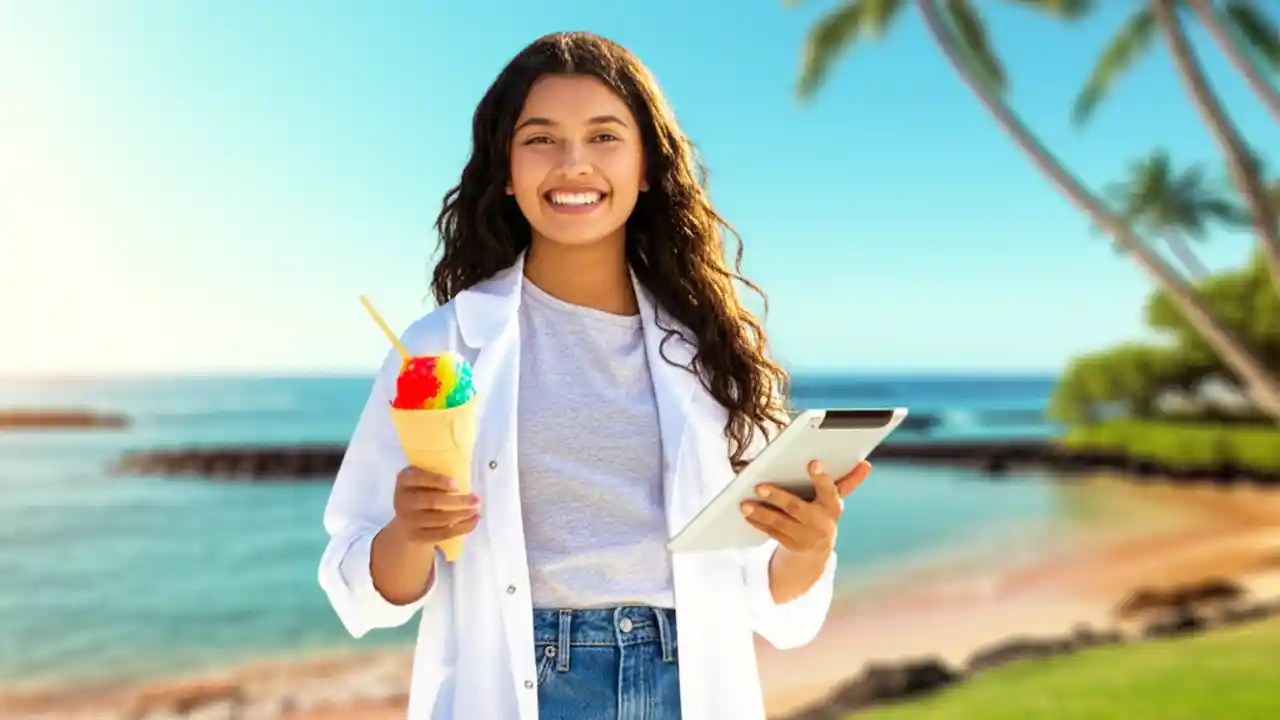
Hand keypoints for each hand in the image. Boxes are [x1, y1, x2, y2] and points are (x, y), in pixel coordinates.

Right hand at [391, 466, 480, 544]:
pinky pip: (442, 533)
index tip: (457, 484)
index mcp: (404, 479)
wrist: (406, 520)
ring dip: (462, 515)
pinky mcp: (417, 536)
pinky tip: (473, 522)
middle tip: (476, 499)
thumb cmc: (422, 492)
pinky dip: (461, 528)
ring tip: (477, 510)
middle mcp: (402, 500)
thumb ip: (437, 474)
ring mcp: (408, 520)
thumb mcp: (423, 479)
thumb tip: (465, 479)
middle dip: (458, 501)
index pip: (419, 478)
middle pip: (433, 501)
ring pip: (440, 519)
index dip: (438, 481)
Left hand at [740, 460, 871, 554]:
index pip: (829, 490)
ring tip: (744, 503)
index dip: (821, 477)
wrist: (818, 549)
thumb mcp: (834, 498)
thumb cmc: (823, 512)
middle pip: (797, 507)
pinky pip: (772, 533)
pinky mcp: (792, 546)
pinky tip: (747, 514)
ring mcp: (806, 537)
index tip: (813, 462)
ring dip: (761, 513)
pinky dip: (759, 522)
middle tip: (760, 486)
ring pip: (780, 523)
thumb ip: (847, 480)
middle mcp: (821, 523)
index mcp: (833, 506)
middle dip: (778, 497)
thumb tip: (866, 464)